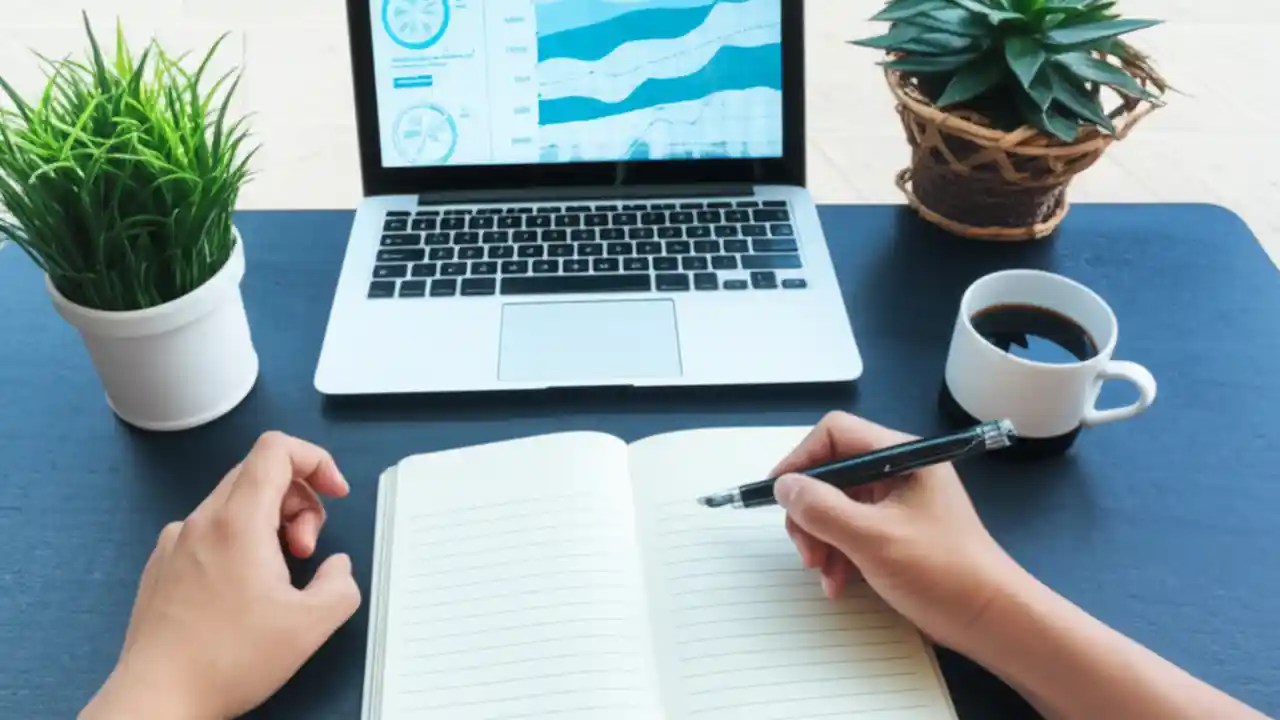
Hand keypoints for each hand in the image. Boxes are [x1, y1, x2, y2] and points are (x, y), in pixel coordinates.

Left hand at [81, 432, 361, 719]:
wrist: (155, 699)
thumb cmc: (230, 659)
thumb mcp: (311, 626)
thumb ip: (341, 584)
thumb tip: (335, 566)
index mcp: (238, 521)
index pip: (276, 448)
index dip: (316, 460)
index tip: (334, 496)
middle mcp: (201, 521)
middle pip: (259, 473)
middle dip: (298, 502)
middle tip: (305, 553)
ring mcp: (175, 542)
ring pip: (234, 503)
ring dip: (271, 524)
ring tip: (278, 577)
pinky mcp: (161, 566)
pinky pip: (210, 531)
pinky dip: (239, 543)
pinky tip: (242, 591)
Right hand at [772, 412, 1027, 653]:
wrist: (990, 619)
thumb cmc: (940, 571)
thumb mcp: (872, 539)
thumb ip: (822, 508)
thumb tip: (784, 486)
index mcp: (902, 456)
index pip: (836, 434)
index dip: (802, 460)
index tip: (779, 494)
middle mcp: (899, 471)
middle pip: (832, 473)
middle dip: (810, 511)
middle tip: (806, 551)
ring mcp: (898, 502)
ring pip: (837, 505)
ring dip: (821, 538)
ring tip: (823, 572)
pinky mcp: (898, 530)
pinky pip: (852, 530)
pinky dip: (839, 553)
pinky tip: (838, 583)